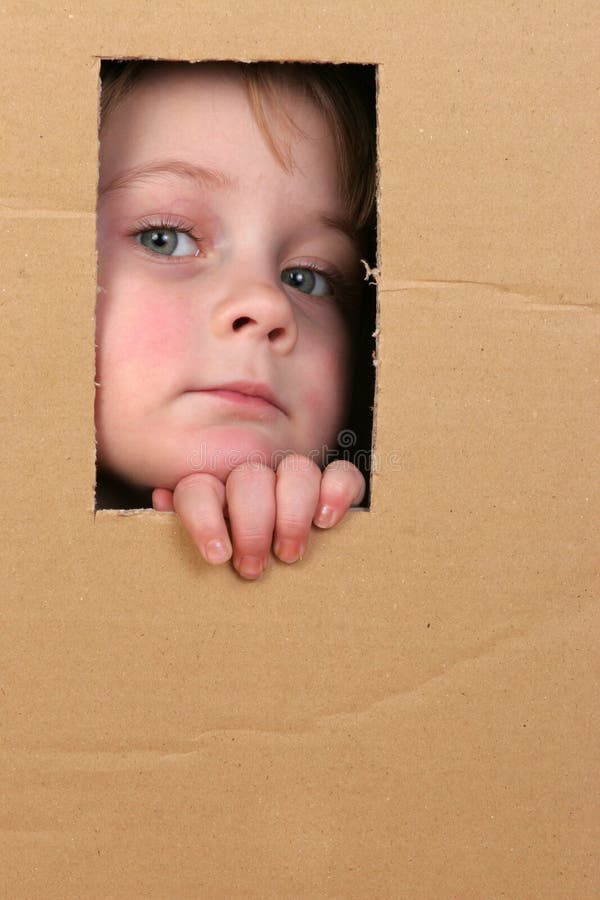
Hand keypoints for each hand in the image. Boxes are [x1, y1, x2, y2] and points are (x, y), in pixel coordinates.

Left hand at [152, 456, 364, 579]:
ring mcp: (294, 481)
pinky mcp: (334, 489)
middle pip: (250, 479)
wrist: (281, 579)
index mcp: (213, 493)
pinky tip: (327, 521)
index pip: (199, 488)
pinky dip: (337, 492)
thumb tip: (162, 500)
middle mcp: (253, 479)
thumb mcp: (206, 556)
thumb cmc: (230, 568)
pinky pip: (343, 474)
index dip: (204, 518)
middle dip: (253, 526)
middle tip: (252, 568)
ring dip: (293, 514)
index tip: (218, 556)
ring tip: (289, 555)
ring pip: (298, 470)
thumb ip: (182, 528)